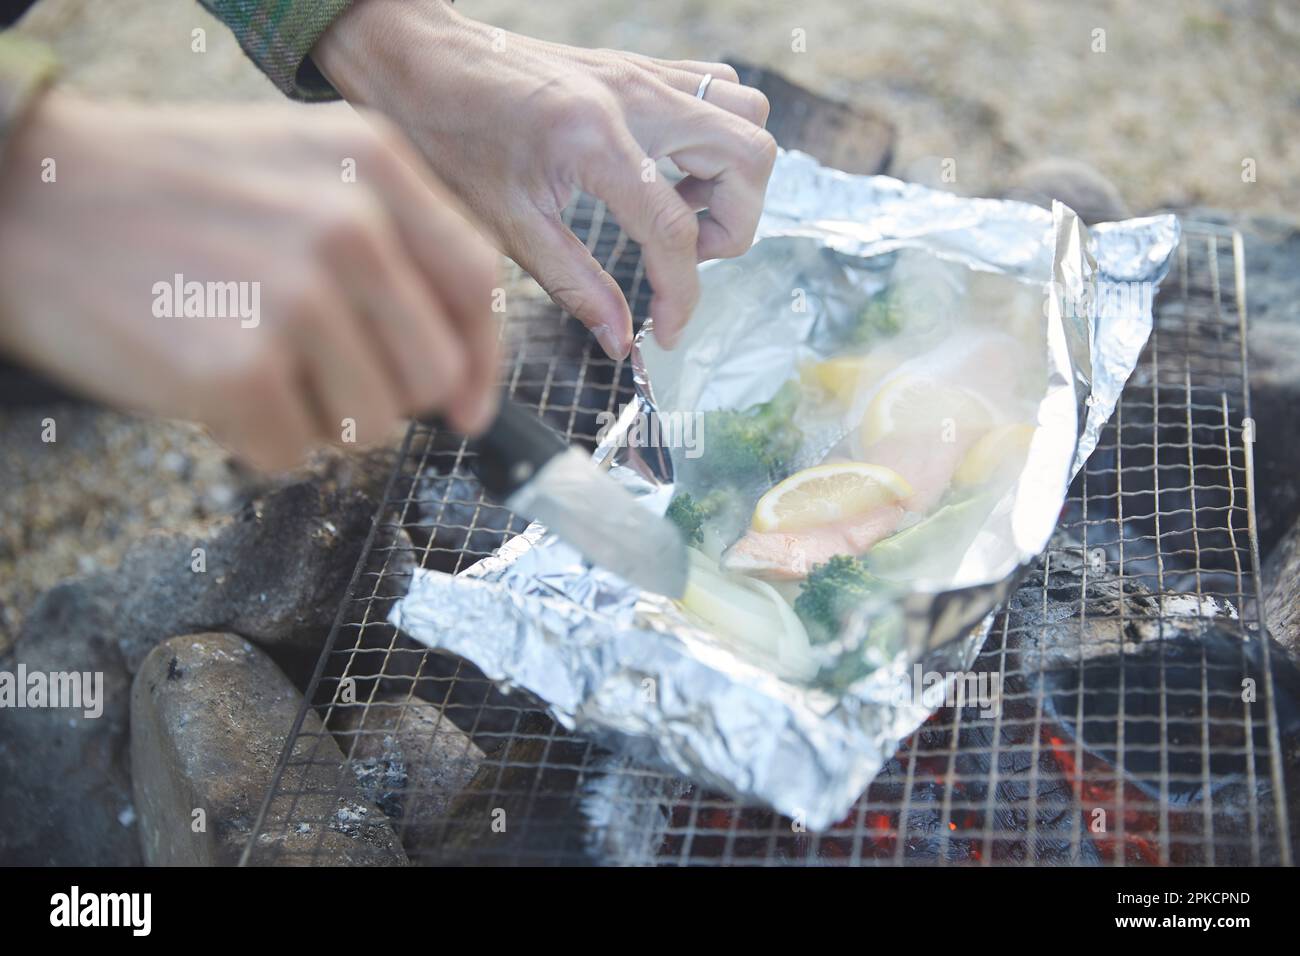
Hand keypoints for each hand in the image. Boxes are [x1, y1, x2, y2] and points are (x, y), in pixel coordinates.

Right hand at [0, 93, 499, 469]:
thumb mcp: (301, 167)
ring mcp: (294, 295)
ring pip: (373, 426)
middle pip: (435, 373)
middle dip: (385, 391)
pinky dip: (256, 440)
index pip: (477, 281)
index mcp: (373, 164)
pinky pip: (296, 457)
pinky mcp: (236, 367)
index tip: (468, 407)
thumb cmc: (172, 197)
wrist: (26, 200)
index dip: (483, 360)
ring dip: (318, 417)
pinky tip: (211, 383)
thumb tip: (465, 380)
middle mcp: (348, 223)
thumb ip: (397, 245)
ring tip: (254, 360)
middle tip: (315, 367)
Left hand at [313, 0, 776, 357]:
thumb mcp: (506, 226)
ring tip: (679, 209)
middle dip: (732, 224)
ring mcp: (644, 73)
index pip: (676, 229)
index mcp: (594, 141)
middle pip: (748, 157)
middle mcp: (635, 97)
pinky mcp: (642, 67)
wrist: (424, 62)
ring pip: (748, 116)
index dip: (683, 293)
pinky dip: (718, 138)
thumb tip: (621, 340)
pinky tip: (669, 172)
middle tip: (682, 254)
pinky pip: (720, 90)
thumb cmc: (450, 138)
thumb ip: (575, 285)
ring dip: (732, 176)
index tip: (668, 329)